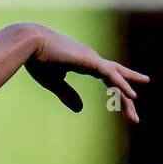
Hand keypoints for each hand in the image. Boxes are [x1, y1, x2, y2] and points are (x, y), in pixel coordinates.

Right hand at [21, 24, 149, 122]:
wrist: (28, 43)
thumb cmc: (37, 60)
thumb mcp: (53, 82)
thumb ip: (67, 94)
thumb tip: (80, 109)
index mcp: (85, 63)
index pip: (109, 78)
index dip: (118, 91)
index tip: (127, 106)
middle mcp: (92, 59)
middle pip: (117, 80)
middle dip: (126, 99)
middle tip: (134, 120)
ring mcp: (92, 59)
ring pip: (117, 80)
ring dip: (126, 99)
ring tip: (133, 119)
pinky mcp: (90, 60)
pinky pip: (111, 74)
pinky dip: (122, 85)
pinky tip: (132, 96)